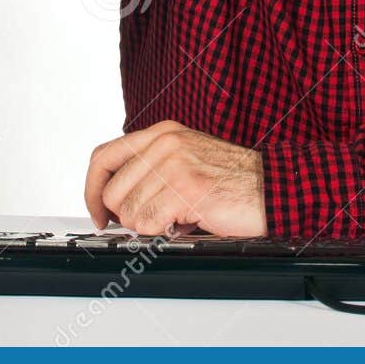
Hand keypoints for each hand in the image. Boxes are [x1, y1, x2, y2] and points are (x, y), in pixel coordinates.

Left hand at [84, 119, 266, 236]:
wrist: (272, 187)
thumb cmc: (233, 179)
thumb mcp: (186, 158)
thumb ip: (151, 167)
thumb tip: (115, 198)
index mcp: (161, 133)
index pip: (103, 156)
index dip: (92, 188)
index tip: (98, 211)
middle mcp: (164, 142)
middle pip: (111, 190)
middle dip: (124, 216)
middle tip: (149, 220)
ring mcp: (174, 163)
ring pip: (128, 210)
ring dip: (148, 225)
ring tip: (175, 217)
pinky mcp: (185, 188)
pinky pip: (148, 221)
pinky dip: (162, 231)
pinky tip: (184, 221)